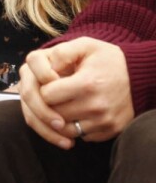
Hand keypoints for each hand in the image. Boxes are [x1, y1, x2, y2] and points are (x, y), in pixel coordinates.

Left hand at [19, 38, 133, 148]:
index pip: (46, 96)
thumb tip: (47, 68)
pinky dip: (76, 127)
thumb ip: (61, 52)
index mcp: (87, 84)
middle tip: (54, 94)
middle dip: (49, 105)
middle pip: (54, 115)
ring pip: (66, 130)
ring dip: (60, 119)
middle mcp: (97, 106)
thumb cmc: (107, 59)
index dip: (42, 88)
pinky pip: (83, 136)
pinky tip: (79, 112)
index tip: (50, 83)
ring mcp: (105, 121)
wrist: (140, 75)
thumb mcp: (85, 45)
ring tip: (64, 103)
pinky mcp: (111, 131)